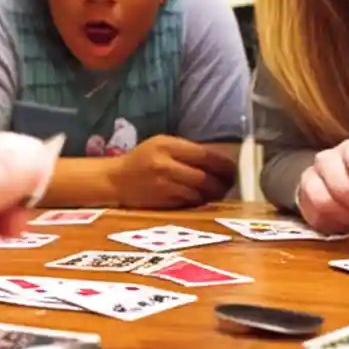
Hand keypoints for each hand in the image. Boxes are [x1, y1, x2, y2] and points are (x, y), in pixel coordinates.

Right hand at [108, 135, 236, 208]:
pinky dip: (200, 201)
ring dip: (214, 194)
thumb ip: (185, 150)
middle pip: (204, 177)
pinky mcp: (162, 203)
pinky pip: (189, 203)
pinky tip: (205, 199)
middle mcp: (164, 166)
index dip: (223, 163)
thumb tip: (217, 159)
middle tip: (231, 182)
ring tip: (221, 191)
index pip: (204, 155)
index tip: (233, 167)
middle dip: (222, 182)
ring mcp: (163, 187)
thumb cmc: (141, 160)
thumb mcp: (160, 145)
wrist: (114, 181)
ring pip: (199, 193)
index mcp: (166, 146)